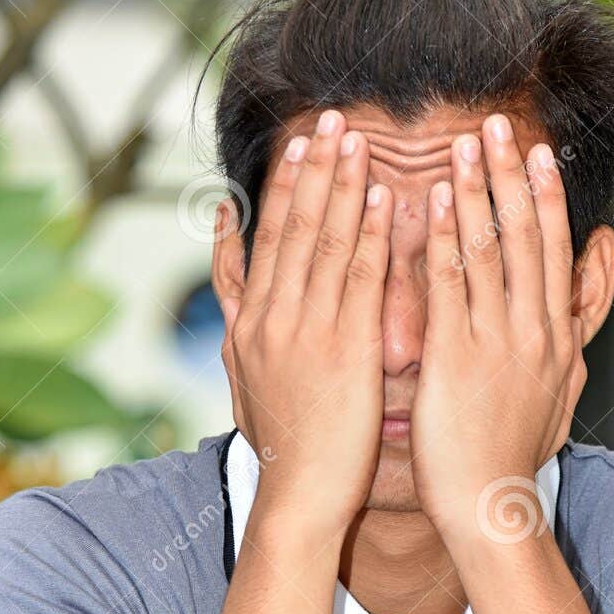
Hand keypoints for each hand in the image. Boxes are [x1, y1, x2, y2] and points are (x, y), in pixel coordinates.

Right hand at [216, 110, 391, 538]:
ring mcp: (306, 333)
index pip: (268, 240)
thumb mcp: (242, 376)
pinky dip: (370, 237)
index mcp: (249, 324)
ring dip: (342, 187)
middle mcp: (272, 319)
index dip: (286, 188)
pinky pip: (359, 282)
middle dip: (313, 169)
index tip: (301, 144)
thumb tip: (228, 280)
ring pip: (324, 244)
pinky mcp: (344, 351)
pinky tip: (385, 201)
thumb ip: (237, 320)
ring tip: (357, 140)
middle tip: (330, 119)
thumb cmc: (285, 445)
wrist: (299, 495)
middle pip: (293, 230)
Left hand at [410, 115, 585, 542]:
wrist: (491, 507)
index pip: (555, 252)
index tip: (537, 155)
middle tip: (498, 124)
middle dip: (513, 175)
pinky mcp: (458, 356)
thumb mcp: (555, 401)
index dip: (546, 199)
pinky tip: (436, 199)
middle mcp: (534, 331)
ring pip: (492, 248)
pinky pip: (453, 283)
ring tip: (464, 142)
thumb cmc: (509, 462)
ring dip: (478, 189)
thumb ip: (562, 355)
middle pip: (528, 235)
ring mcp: (498, 340)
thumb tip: (571, 330)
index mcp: (555, 339)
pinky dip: (448, 237)